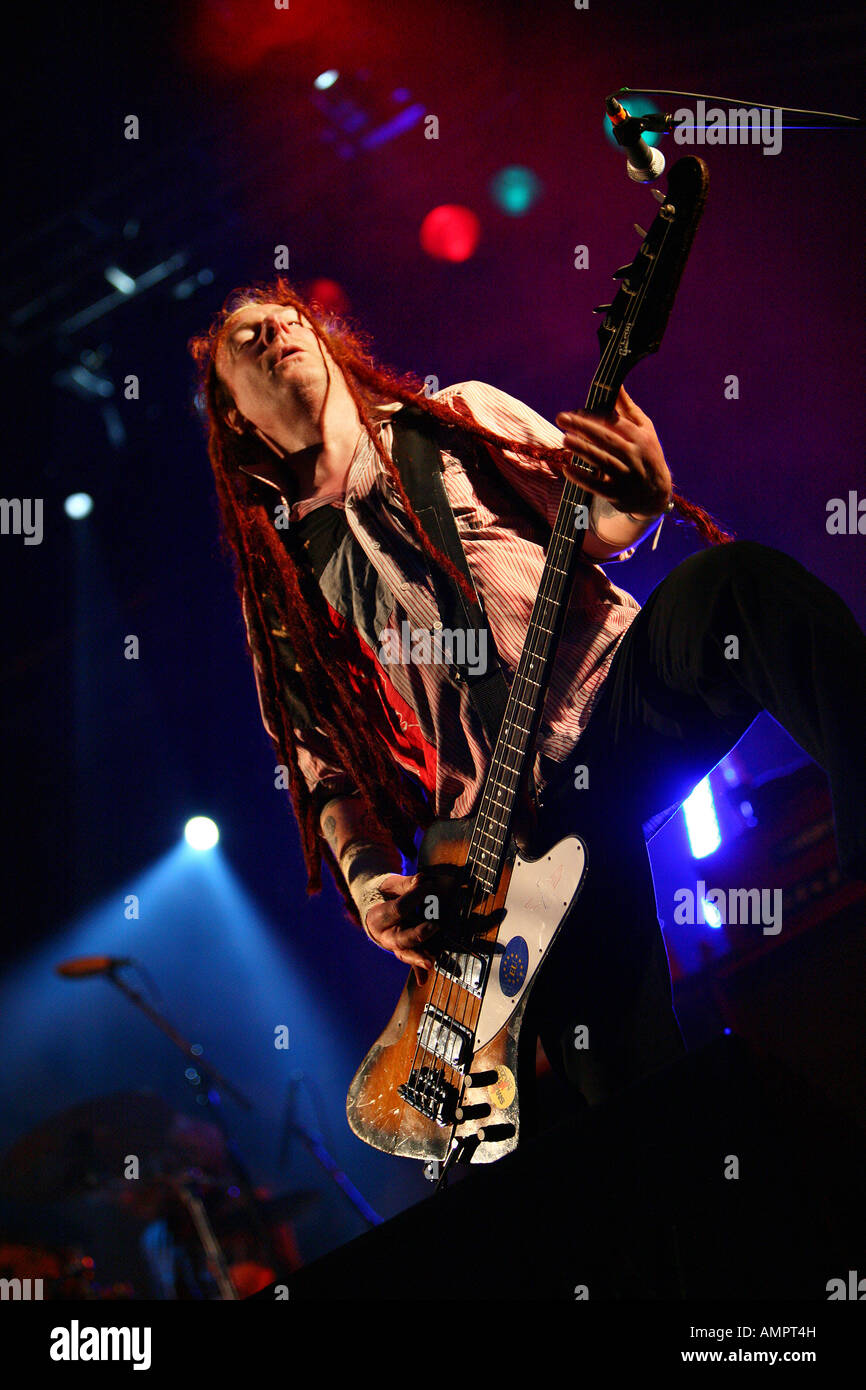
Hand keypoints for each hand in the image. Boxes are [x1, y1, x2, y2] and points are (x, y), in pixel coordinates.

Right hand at [364, 865, 464, 982]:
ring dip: (419, 959)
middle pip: (401, 938)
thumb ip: (407, 884)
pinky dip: (419, 971)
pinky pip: (413, 960)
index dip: (414, 897)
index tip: (429, 884)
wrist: (374, 908)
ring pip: (406, 954)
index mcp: (377, 917)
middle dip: (418, 934)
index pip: (399, 909)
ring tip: (430, 964)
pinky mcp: (405, 951)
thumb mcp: (391, 885)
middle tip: (435, 926)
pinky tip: (423, 980)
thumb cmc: (384, 894)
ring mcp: (395, 947)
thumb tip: (423, 880)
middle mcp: (384, 936)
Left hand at [555, 385, 671, 516]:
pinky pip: (597, 486)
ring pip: (602, 461)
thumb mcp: (644, 430)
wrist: (657, 494)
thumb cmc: (647, 454)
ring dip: (582, 449)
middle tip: (561, 418)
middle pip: (606, 439)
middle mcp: (634, 456)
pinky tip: (567, 468)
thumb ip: (627, 408)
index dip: (595, 416)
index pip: (616, 423)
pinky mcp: (617, 494)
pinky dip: (582, 478)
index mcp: (640, 438)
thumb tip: (616, 383)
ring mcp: (626, 476)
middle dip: (583, 427)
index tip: (576, 410)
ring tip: (564, 439)